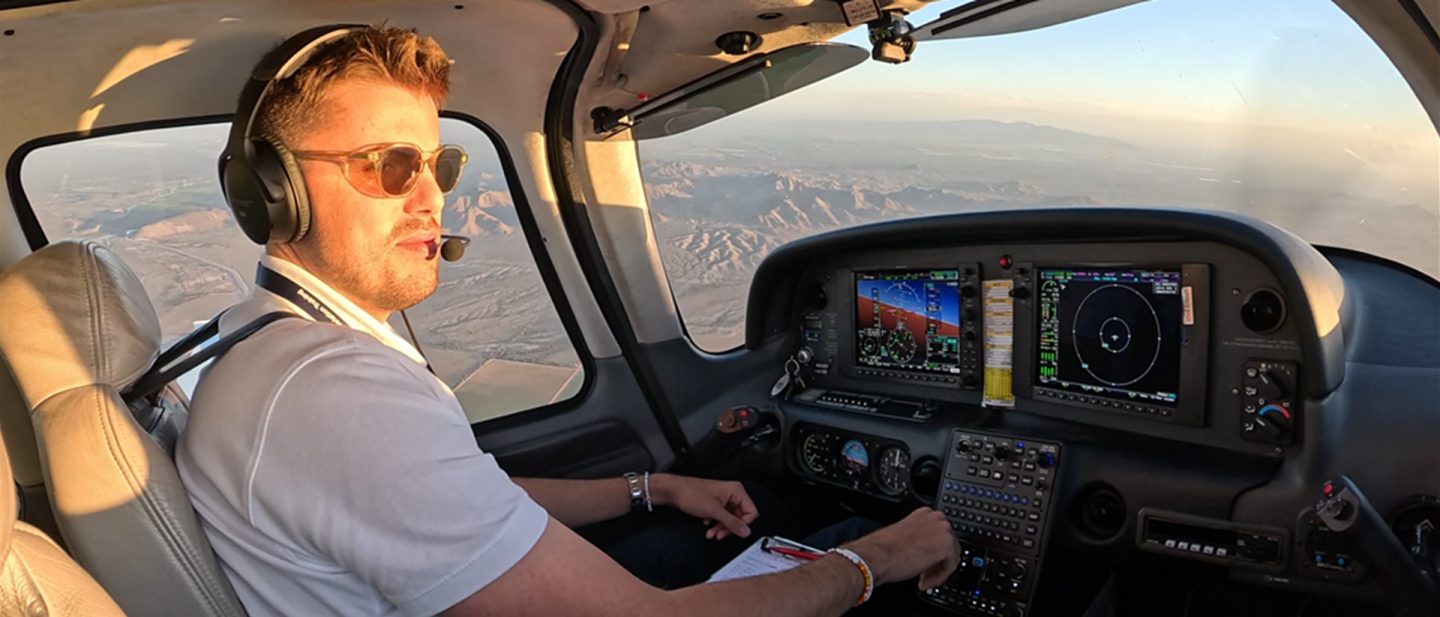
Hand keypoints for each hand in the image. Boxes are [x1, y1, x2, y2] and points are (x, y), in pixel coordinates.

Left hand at [649, 474, 757, 539]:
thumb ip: (732, 522)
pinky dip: (715, 523)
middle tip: (719, 534)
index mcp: (736, 491)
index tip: (734, 532)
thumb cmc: (691, 494)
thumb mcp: (714, 511)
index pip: (751, 512)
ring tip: (711, 533)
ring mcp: (723, 498)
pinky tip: (707, 524)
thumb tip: (746, 531)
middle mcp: (732, 493)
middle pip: (740, 516)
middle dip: (729, 527)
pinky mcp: (715, 503)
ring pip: (729, 518)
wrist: (673, 491)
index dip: (743, 524)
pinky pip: (721, 517)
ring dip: (721, 527)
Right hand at [843, 507, 958, 589]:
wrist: (877, 556)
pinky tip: (923, 581)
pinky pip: (950, 567)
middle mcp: (936, 518)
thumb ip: (919, 538)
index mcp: (925, 514)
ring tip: (922, 579)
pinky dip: (938, 577)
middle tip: (924, 574)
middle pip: (948, 545)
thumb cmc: (883, 549)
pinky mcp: (946, 546)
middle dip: (937, 562)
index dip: (933, 552)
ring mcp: (943, 530)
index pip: (940, 535)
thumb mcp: (905, 536)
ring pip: (951, 557)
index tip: (925, 562)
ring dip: (937, 571)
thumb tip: (926, 550)